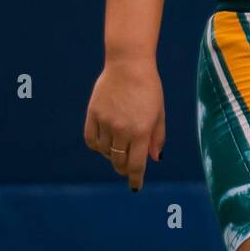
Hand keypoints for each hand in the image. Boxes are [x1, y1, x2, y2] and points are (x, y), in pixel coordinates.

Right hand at [83, 55, 164, 190]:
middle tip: (127, 167)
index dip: (135, 179)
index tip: (135, 187)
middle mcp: (122, 129)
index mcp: (141, 131)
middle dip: (123, 168)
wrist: (129, 63)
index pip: (135, 165)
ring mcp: (105, 122)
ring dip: (112, 156)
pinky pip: (91, 140)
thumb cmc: (149, 87)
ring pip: (105, 152)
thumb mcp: (159, 112)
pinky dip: (97, 146)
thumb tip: (154, 159)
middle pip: (118, 162)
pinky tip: (104, 144)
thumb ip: (157, 137)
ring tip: (118, 148)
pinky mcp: (93, 114)